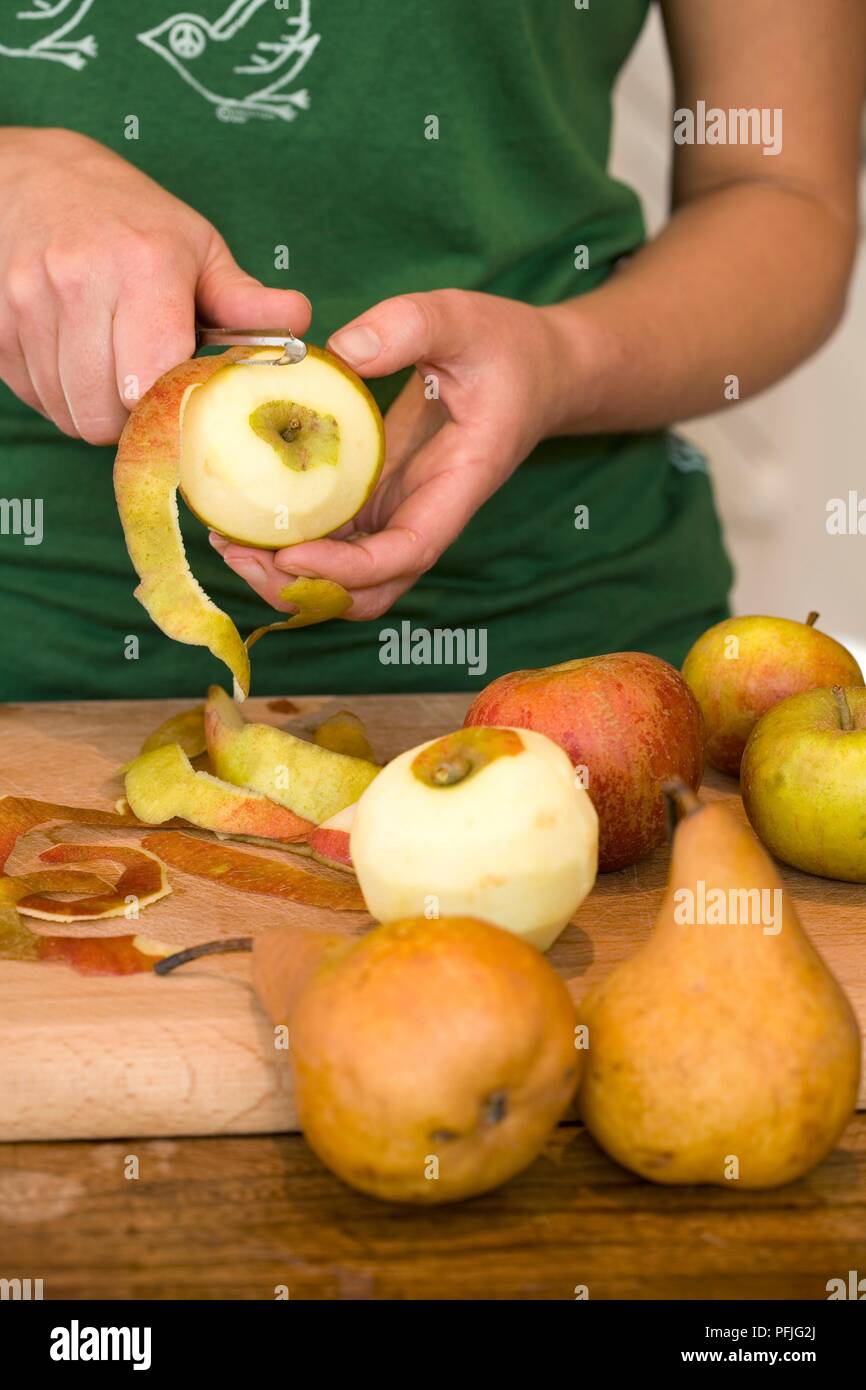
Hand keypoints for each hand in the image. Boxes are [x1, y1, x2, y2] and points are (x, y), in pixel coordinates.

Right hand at [0, 128, 309, 442]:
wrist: (26, 175)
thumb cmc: (127, 219)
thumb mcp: (194, 246)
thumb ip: (244, 299)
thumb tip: (302, 323)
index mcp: (144, 266)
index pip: (156, 385)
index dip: (173, 410)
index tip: (184, 401)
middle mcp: (80, 281)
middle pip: (107, 416)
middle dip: (132, 420)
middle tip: (146, 388)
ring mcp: (28, 302)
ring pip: (69, 414)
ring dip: (93, 409)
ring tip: (109, 366)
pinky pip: (34, 397)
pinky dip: (56, 393)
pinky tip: (71, 356)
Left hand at [213, 288, 568, 618]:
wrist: (535, 371)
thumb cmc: (507, 347)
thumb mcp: (463, 319)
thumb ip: (408, 325)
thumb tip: (342, 348)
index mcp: (457, 486)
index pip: (406, 553)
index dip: (347, 569)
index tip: (290, 553)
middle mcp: (425, 516)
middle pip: (366, 591)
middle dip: (303, 590)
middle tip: (237, 550)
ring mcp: (398, 515)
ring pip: (344, 582)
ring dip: (286, 578)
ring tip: (227, 539)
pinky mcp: (376, 502)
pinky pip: (331, 544)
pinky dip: (288, 545)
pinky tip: (242, 514)